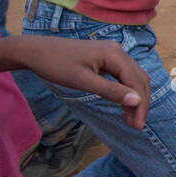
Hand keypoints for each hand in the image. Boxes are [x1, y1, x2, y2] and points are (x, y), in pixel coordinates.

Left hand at [14, 36, 149, 129]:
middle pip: (139, 79)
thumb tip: (137, 101)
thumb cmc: (56, 65)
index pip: (136, 81)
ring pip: (132, 77)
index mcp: (115, 54)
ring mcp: (112, 53)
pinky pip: (122, 75)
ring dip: (134, 97)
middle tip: (135, 125)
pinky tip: (122, 103)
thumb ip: (111, 91)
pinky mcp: (106, 58)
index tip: (137, 126)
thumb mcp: (82, 81)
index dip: (140, 104)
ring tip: (129, 119)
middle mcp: (118, 51)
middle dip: (140, 102)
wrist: (35, 50)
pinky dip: (125, 90)